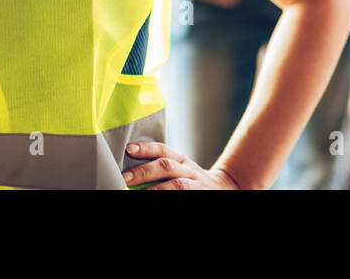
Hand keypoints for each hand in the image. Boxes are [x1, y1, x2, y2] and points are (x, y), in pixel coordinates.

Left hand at [122, 141, 242, 189]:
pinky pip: (185, 197)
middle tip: (124, 178)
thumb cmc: (192, 181)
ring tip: (138, 194)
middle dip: (144, 171)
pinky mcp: (201, 197)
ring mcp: (196, 185)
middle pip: (166, 166)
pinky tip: (157, 200)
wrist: (225, 188)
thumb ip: (160, 167)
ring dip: (156, 190)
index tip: (129, 148)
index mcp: (182, 160)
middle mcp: (189, 171)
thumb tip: (129, 171)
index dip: (146, 148)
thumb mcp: (181, 169)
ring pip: (177, 186)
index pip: (163, 149)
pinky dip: (169, 198)